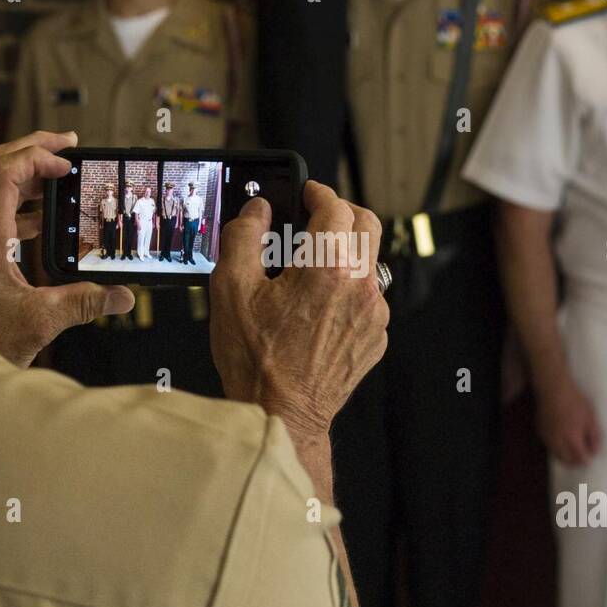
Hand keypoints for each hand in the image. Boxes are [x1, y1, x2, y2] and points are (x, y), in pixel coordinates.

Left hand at [0, 131, 133, 366]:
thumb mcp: (40, 322)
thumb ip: (84, 303)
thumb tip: (123, 295)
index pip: (3, 171)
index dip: (37, 156)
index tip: (68, 164)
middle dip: (35, 150)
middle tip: (70, 145)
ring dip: (28, 175)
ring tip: (62, 174)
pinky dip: (21, 204)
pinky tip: (45, 219)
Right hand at [210, 181, 388, 452]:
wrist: (282, 416)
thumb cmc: (257, 360)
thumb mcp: (230, 289)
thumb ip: (243, 236)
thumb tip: (256, 210)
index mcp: (329, 267)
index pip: (336, 206)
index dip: (318, 191)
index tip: (306, 192)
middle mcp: (361, 287)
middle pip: (367, 224)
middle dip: (343, 212)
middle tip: (317, 215)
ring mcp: (373, 315)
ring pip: (370, 262)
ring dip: (346, 252)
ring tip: (311, 266)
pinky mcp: (375, 338)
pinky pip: (368, 297)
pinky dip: (348, 289)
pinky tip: (318, 305)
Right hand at [535, 376, 601, 464]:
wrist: (554, 389)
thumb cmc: (576, 401)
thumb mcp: (591, 417)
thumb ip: (595, 436)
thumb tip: (596, 451)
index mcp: (572, 438)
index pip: (580, 458)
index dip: (588, 459)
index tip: (592, 455)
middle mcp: (558, 442)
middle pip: (567, 460)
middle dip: (576, 462)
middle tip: (583, 457)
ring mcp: (547, 437)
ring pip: (556, 455)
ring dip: (566, 457)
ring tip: (573, 451)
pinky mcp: (540, 431)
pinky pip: (549, 445)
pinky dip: (557, 448)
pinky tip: (562, 441)